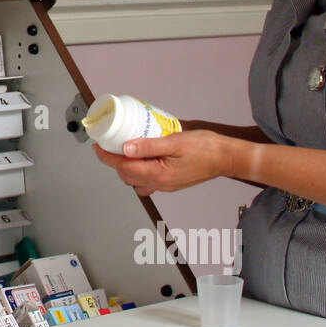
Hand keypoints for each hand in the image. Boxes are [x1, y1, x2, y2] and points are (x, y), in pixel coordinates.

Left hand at [91, 130, 233, 195]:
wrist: (227, 158)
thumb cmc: (206, 148)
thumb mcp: (175, 141)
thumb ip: (149, 145)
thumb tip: (126, 147)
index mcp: (158, 174)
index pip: (123, 167)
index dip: (107, 157)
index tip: (98, 147)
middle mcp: (160, 184)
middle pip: (127, 176)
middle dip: (115, 162)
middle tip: (110, 145)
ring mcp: (166, 185)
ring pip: (137, 181)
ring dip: (127, 168)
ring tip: (125, 151)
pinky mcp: (172, 182)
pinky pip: (149, 180)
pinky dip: (140, 170)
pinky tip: (143, 157)